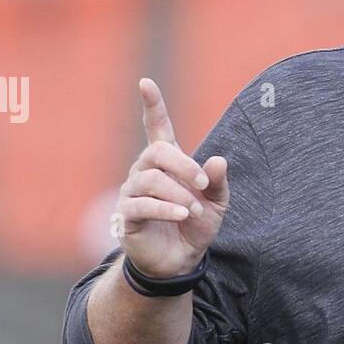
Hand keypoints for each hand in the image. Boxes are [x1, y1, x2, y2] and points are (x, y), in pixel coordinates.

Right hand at [115, 77, 228, 277]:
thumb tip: (217, 160)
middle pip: (157, 152)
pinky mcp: (126, 216)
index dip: (152, 105)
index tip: (146, 82)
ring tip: (195, 211)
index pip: (156, 127)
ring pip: (150, 179)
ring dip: (178, 194)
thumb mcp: (216, 203)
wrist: (180, 261)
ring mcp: (132, 192)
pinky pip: (141, 205)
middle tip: (202, 185)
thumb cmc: (195, 226)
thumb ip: (217, 181)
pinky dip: (165, 208)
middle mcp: (145, 172)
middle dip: (183, 165)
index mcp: (166, 163)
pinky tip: (183, 215)